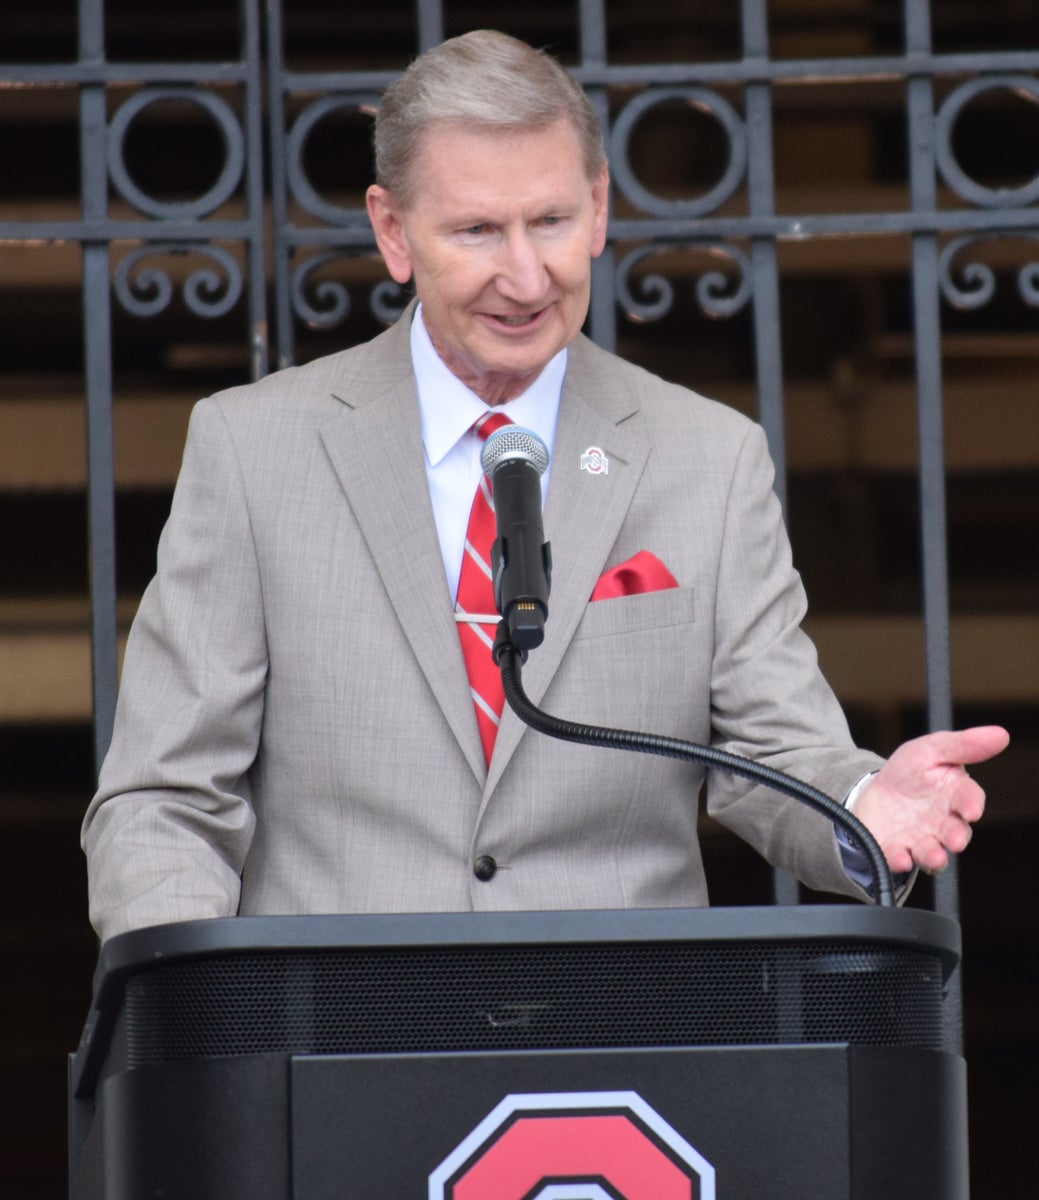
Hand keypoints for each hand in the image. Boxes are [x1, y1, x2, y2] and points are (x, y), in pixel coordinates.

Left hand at [854, 726, 1009, 874]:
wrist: (874, 792)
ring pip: (933, 852)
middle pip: (955, 832)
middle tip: (954, 840)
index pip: (969, 799)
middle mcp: (943, 822)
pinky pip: (900, 858)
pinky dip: (900, 860)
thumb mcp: (930, 750)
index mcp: (955, 795)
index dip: (971, 804)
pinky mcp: (896, 850)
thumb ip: (962, 745)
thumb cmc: (911, 771)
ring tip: (934, 856)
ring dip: (935, 856)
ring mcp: (920, 839)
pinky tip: (899, 857)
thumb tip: (1001, 734)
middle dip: (956, 837)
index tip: (970, 810)